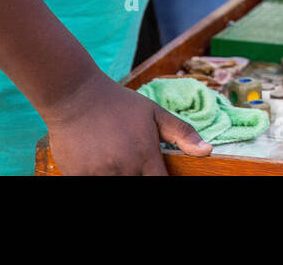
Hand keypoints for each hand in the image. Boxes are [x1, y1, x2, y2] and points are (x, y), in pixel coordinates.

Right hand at [43, 73, 211, 174]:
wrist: (74, 95)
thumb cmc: (118, 103)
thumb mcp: (154, 112)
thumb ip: (182, 133)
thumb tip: (208, 151)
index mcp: (145, 155)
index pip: (161, 184)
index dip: (161, 181)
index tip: (156, 174)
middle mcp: (123, 168)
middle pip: (137, 187)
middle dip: (138, 177)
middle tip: (133, 163)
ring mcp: (98, 174)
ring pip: (115, 186)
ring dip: (117, 175)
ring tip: (114, 159)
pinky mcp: (76, 175)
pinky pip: (89, 183)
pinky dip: (96, 176)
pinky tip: (97, 163)